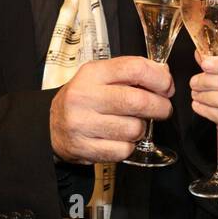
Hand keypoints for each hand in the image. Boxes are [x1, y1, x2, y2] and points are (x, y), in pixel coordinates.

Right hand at [50, 56, 174, 163]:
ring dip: (142, 128)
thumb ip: (131, 72)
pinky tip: (120, 138)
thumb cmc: (85, 98)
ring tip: (133, 124)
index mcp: (93, 73)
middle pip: (138, 101)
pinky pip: (123, 150)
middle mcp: (85, 96)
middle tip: (163, 109)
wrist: (51, 125)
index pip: (135, 69)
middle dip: (160, 107)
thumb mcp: (101, 76)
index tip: (167, 87)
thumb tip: (164, 74)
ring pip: (134, 129)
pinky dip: (129, 146)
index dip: (160, 79)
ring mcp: (82, 123)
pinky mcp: (83, 148)